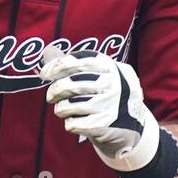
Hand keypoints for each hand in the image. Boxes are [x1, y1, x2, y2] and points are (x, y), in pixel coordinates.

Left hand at [39, 48, 160, 171]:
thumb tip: (47, 53)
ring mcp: (109, 104)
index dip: (56, 67)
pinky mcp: (104, 125)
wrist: (131, 124)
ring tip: (63, 109)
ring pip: (69, 106)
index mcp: (108, 66)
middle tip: (50, 96)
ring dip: (61, 108)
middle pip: (70, 84)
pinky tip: (75, 121)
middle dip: (55, 90)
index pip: (76, 62)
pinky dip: (70, 123)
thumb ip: (74, 64)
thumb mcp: (98, 73)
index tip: (45, 74)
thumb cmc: (106, 94)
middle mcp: (111, 83)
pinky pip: (73, 124)